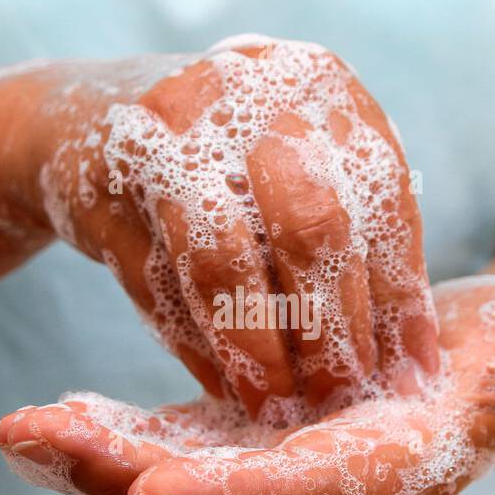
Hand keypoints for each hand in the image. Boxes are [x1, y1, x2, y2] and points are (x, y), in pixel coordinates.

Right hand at [0, 35, 438, 417]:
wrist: (85, 115)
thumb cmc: (224, 159)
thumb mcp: (298, 165)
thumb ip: (353, 236)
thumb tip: (409, 359)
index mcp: (323, 86)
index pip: (383, 201)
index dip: (399, 295)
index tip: (409, 374)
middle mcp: (253, 89)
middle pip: (312, 226)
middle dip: (329, 330)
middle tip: (339, 399)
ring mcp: (172, 124)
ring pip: (226, 260)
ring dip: (256, 348)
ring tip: (275, 408)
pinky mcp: (105, 172)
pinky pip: (156, 276)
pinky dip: (192, 342)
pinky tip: (219, 386)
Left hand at [0, 275, 494, 494]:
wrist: (442, 359)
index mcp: (389, 467)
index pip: (314, 492)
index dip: (240, 491)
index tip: (155, 483)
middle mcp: (318, 487)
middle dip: (134, 484)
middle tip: (52, 448)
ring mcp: (263, 472)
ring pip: (171, 484)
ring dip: (92, 465)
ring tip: (21, 432)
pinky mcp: (225, 446)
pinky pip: (150, 450)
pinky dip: (89, 441)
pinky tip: (27, 423)